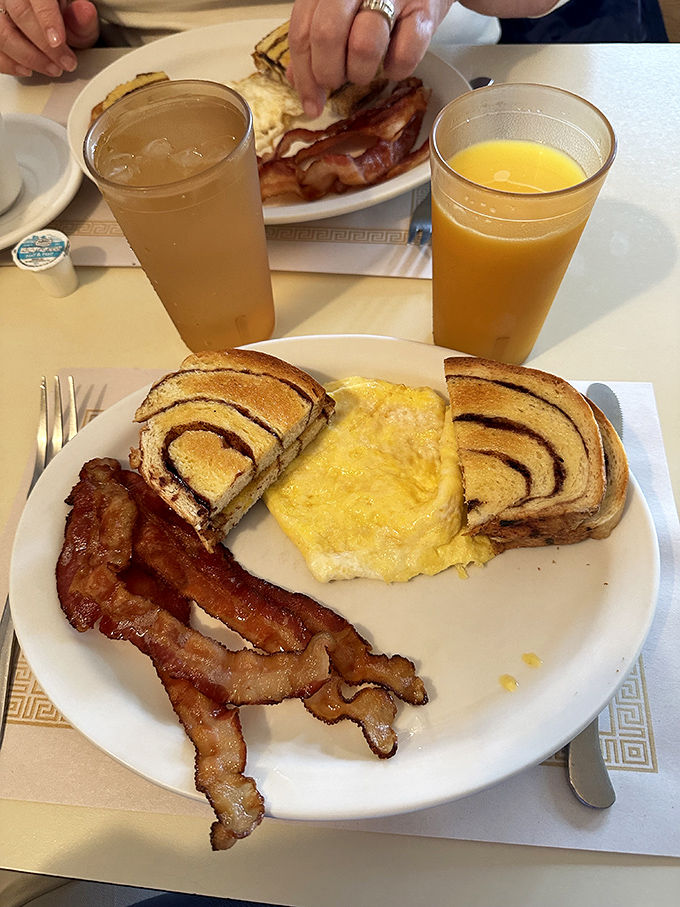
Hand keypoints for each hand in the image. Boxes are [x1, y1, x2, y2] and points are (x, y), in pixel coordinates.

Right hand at [0, 0, 98, 76]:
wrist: (47, 20)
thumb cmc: (60, 16)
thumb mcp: (76, 15)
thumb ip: (81, 19)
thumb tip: (84, 13)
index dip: (47, 20)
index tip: (58, 42)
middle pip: (19, 14)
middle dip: (43, 45)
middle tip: (64, 63)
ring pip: (2, 33)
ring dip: (27, 58)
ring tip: (51, 69)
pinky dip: (8, 64)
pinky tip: (26, 70)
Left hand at [288, 0, 452, 117]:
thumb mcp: (341, 10)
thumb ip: (315, 37)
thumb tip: (296, 79)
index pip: (302, 32)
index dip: (304, 75)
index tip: (311, 104)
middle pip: (327, 36)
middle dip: (329, 73)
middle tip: (339, 80)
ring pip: (364, 46)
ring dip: (361, 72)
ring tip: (366, 69)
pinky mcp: (424, 10)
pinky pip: (405, 54)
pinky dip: (397, 69)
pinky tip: (393, 64)